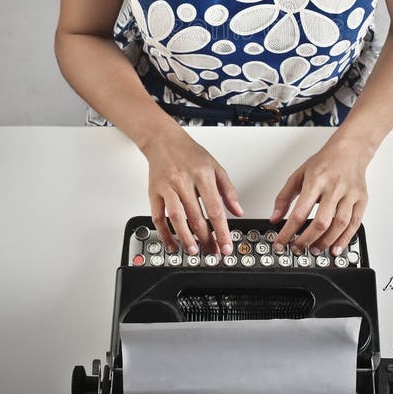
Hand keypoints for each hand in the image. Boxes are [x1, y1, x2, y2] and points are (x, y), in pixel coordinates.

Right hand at [144, 126, 243, 256]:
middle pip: (196, 217)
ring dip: (185, 238)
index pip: (215, 209)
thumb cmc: (190, 154)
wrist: (164, 140)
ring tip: (194, 251)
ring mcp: (168, 187)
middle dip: (206, 239)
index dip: (222, 231)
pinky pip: (158, 217)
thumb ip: (228, 190)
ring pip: (176, 218)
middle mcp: (184, 181)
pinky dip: (164, 234)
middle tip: (212, 252)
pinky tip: (172, 244)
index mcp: (203, 175)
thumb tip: (238, 211)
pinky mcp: (154, 192)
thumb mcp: (215, 167)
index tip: (226, 246)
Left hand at [269, 135, 369, 255]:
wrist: (350, 150)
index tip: (280, 243)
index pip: (300, 212)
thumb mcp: (299, 174)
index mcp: (315, 180)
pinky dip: (345, 239)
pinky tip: (335, 248)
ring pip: (339, 224)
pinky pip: (355, 224)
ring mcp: (350, 194)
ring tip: (314, 250)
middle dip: (307, 240)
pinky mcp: (361, 199)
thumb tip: (275, 218)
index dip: (288, 231)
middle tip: (297, 249)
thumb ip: (285, 197)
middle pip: (321, 221)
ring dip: (326, 242)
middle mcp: (334, 187)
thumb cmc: (324, 162)